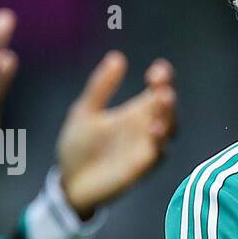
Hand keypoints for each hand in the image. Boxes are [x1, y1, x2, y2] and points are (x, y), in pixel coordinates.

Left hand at [55, 52, 175, 219]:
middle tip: (161, 86)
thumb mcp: (85, 111)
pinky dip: (159, 142)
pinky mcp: (141, 168)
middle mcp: (145, 128)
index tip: (157, 70)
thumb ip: (101, 87)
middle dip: (168, 95)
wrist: (69, 182)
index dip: (163, 78)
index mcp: (134, 112)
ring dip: (168, 115)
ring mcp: (145, 148)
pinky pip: (157, 154)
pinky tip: (152, 130)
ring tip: (162, 101)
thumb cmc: (78, 146)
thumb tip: (117, 57)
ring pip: (169, 130)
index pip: (157, 90)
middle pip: (168, 108)